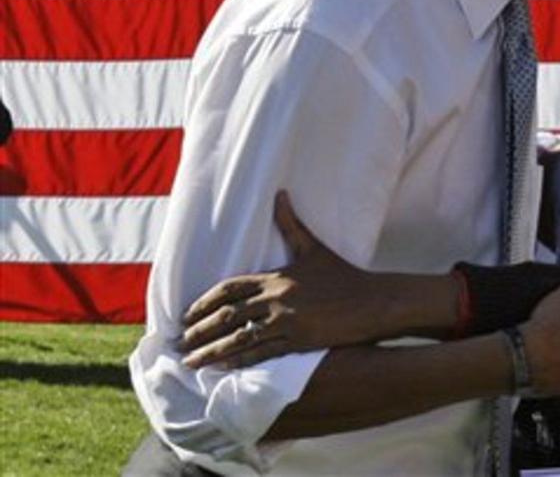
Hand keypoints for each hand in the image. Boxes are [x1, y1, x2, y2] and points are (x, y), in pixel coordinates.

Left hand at [181, 191, 378, 368]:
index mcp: (276, 276)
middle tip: (180, 341)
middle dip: (199, 329)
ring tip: (190, 361)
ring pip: (238, 338)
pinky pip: (260, 353)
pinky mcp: (298, 341)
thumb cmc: (344, 275)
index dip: (204, 302)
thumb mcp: (315, 248)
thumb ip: (292, 225)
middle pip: (227, 315)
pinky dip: (237, 362)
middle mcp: (276, 298)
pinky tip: (222, 369)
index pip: (230, 288)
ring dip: (210, 351)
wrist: (375, 301)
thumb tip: (279, 194)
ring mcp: (287, 321)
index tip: (187, 315)